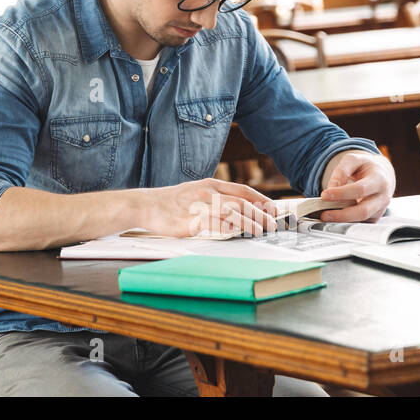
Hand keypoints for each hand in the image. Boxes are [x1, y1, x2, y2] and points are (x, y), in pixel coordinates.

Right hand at [136, 178, 278, 238]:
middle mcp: (206, 193)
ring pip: (231, 213)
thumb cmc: (172, 202)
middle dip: (260, 214)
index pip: (243, 191)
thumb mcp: (196, 192)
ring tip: (259, 231)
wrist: (145, 205)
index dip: (261, 200)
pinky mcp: (189, 221)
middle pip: (241, 202)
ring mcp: (198, 206)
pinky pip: (213, 225)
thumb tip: (240, 209)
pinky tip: (236, 234)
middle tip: (271, 225)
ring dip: (249, 223)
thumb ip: (216, 198)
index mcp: (210, 185)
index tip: (273, 210)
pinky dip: (228, 229)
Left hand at [319, 150, 395, 221]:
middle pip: (363, 211)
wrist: (383, 174)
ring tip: (326, 217)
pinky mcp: (375, 217)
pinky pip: (361, 223)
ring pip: (362, 220)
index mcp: (379, 180)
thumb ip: (341, 171)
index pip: (359, 189)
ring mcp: (380, 209)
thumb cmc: (366, 167)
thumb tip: (331, 188)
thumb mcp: (354, 160)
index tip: (324, 195)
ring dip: (342, 221)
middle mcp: (383, 197)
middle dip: (342, 215)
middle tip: (324, 214)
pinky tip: (335, 219)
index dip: (341, 194)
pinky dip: (347, 223)